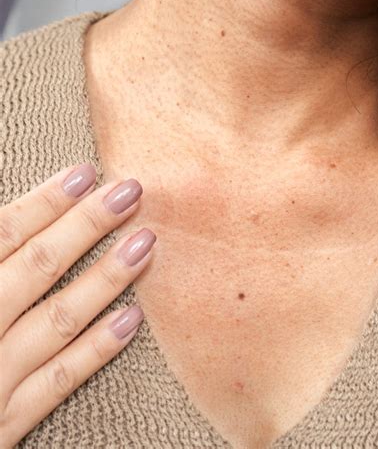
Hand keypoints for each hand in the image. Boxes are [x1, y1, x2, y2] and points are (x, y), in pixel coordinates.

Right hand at [0, 163, 155, 447]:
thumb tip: (12, 224)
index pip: (4, 235)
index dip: (45, 202)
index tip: (86, 173)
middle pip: (37, 267)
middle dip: (86, 225)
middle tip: (131, 191)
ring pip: (56, 319)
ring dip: (104, 278)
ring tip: (145, 243)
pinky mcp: (3, 423)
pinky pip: (56, 383)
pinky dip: (95, 350)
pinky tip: (132, 319)